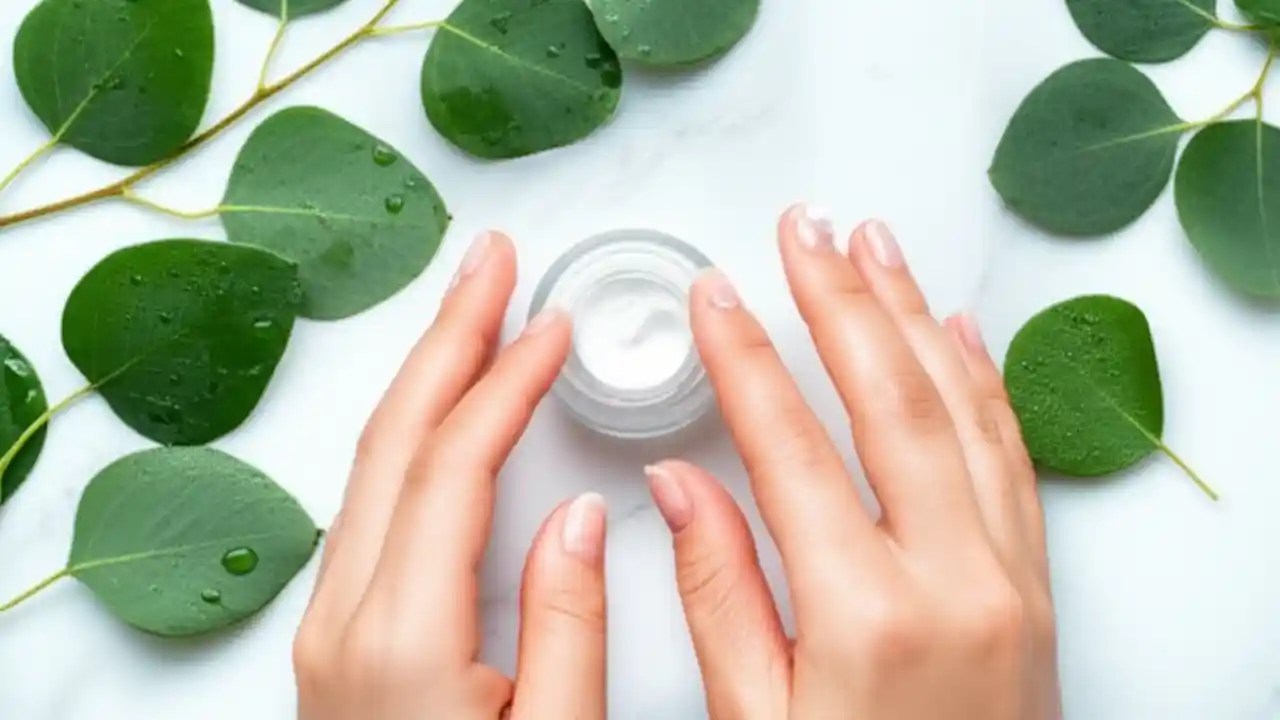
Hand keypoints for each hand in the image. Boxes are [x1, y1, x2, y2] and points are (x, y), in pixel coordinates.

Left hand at [293, 232, 607, 719]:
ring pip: (374, 459)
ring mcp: (329, 619)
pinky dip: (415, 431)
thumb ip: (567, 629)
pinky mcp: (336, 629)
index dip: (505, 382)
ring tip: (475, 310)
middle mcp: (346, 614)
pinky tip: (446, 409)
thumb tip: (578, 516)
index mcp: (402, 639)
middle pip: (395, 437)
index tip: (552, 325)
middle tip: (490, 259)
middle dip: (447, 334)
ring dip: (427, 374)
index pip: (453, 466)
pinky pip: (371, 495)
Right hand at [645, 206, 1060, 718]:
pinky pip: (1012, 454)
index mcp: (869, 616)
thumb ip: (718, 595)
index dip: (746, 362)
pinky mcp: (1036, 584)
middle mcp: (957, 580)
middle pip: (890, 400)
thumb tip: (680, 486)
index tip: (715, 299)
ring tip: (874, 245)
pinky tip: (955, 329)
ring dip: (913, 315)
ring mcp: (1011, 576)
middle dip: (839, 299)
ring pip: (962, 409)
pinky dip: (982, 379)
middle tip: (802, 229)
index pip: (792, 450)